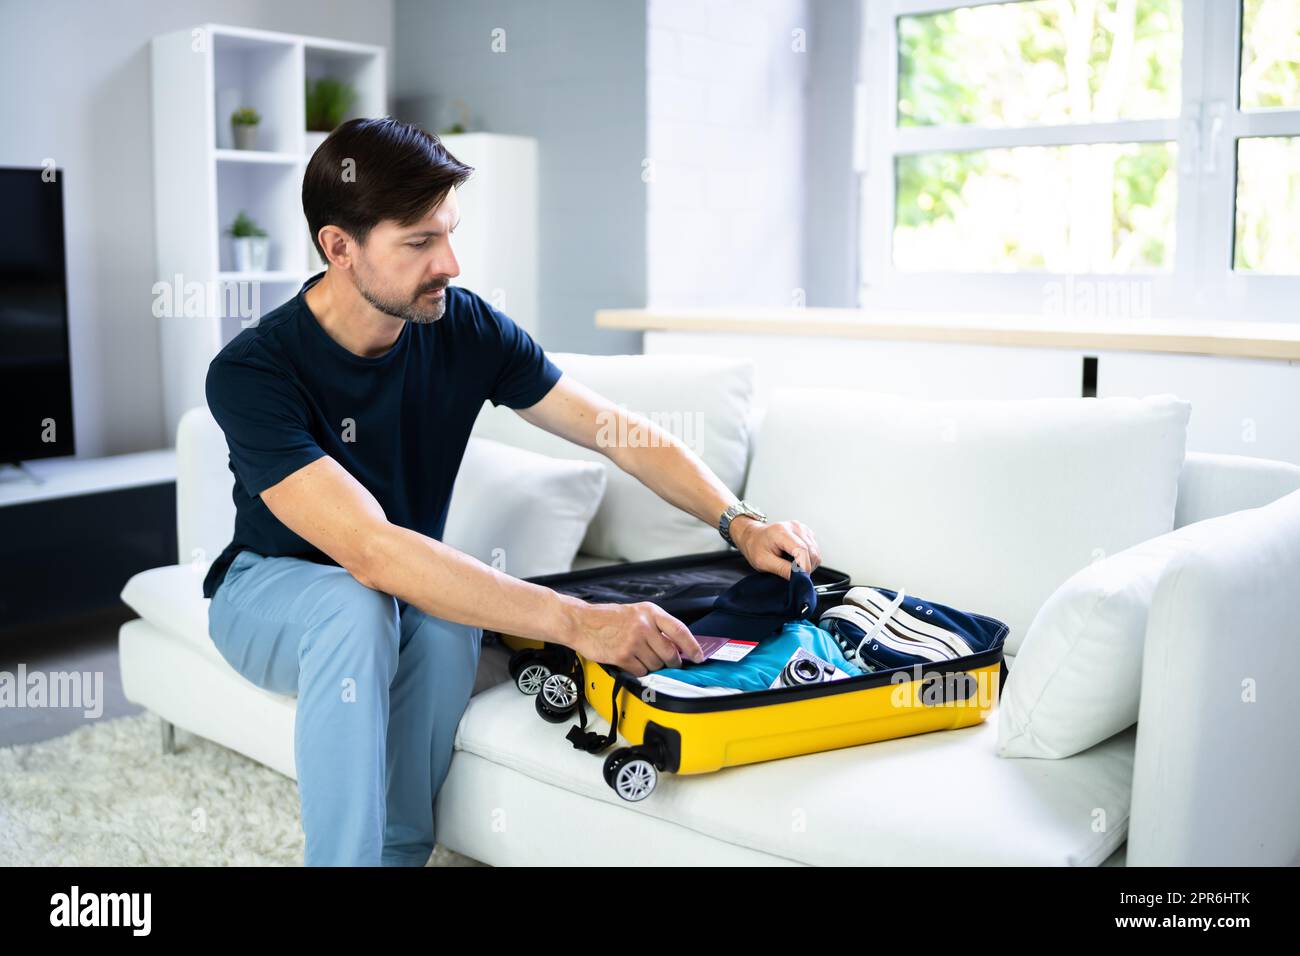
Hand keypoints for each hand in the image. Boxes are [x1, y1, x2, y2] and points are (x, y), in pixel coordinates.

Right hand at [570, 601, 705, 675]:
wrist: (581, 622)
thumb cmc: (607, 618)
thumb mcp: (636, 612)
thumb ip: (655, 625)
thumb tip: (676, 644)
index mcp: (650, 612)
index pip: (680, 630)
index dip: (692, 646)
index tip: (698, 656)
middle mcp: (644, 625)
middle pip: (670, 653)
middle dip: (672, 662)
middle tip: (668, 662)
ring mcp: (633, 641)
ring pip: (656, 665)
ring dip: (651, 665)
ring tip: (638, 655)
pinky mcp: (623, 656)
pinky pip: (641, 671)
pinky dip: (638, 670)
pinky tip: (629, 660)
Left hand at [732, 516, 821, 578]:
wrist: (754, 536)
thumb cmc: (756, 546)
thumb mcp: (763, 562)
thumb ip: (781, 569)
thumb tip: (798, 576)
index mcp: (781, 532)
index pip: (802, 550)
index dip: (804, 567)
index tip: (800, 578)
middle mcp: (795, 527)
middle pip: (812, 552)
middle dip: (806, 567)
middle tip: (794, 573)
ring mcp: (802, 528)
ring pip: (816, 552)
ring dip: (808, 563)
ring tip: (793, 565)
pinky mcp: (806, 532)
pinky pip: (815, 550)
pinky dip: (809, 558)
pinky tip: (796, 559)